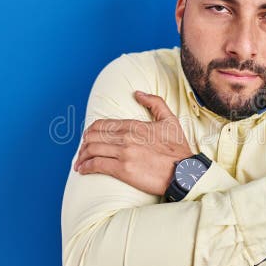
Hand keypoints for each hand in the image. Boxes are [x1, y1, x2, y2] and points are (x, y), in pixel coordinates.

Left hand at [73, 91, 192, 194]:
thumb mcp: (170, 120)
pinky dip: (86, 167)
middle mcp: (126, 136)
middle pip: (93, 136)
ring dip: (82, 157)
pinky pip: (97, 164)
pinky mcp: (123, 169)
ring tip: (79, 163)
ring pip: (92, 150)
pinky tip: (83, 170)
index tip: (87, 139)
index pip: (102, 124)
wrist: (185, 172)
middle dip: (83, 144)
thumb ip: (154, 103)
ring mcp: (124, 152)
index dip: (90, 131)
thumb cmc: (178, 150)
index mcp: (134, 125)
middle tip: (81, 152)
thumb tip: (138, 93)